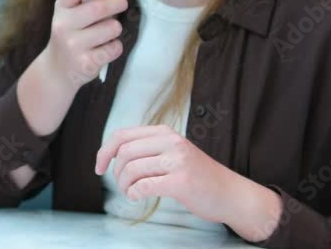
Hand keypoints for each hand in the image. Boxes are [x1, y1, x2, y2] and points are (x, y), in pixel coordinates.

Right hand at [43, 0, 127, 89]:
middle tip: (122, 3)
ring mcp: (73, 45)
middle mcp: (63, 25)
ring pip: (111, 28)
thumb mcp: (70, 14)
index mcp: (61, 7)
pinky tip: (107, 48)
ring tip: (109, 31)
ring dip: (116, 28)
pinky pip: (114, 48)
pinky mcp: (85, 63)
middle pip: (98, 8)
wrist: (57, 70)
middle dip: (117, 3)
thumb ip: (86, 0)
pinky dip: (116, 46)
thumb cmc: (71, 35)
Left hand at [95, 124, 281, 238]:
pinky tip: (137, 197)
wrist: (231, 194)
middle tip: (122, 185)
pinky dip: (134, 194)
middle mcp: (171, 142)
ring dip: (124, 185)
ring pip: (132, 169)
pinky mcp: (181, 181)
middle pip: (124, 152)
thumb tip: (112, 153)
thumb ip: (148, 148)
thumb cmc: (198, 176)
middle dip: (115, 172)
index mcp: (165, 132)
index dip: (104, 151)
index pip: (122, 135)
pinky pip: (144, 186)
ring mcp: (177, 161)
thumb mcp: (173, 152)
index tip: (99, 167)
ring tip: (130, 193)